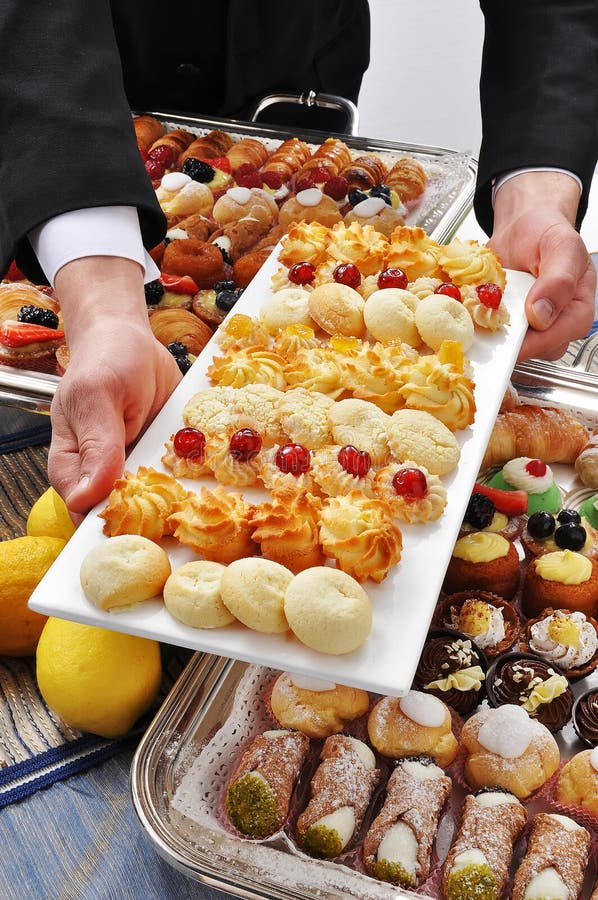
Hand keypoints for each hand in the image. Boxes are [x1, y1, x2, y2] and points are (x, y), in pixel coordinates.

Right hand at [48, 256, 180, 517]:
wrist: (129, 339)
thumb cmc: (105, 362)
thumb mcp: (98, 397)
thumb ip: (96, 448)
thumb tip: (85, 499)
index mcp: (74, 463)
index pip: (86, 509)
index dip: (111, 522)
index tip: (143, 528)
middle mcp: (104, 471)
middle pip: (125, 512)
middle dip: (154, 516)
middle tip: (182, 511)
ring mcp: (137, 466)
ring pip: (158, 499)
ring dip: (181, 498)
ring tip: (203, 493)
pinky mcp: (163, 457)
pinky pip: (181, 476)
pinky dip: (197, 475)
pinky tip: (211, 472)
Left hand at [489, 171, 594, 361]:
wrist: (522, 225)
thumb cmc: (547, 232)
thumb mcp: (560, 246)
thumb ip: (559, 280)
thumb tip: (542, 314)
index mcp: (576, 310)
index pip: (559, 339)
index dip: (535, 344)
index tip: (513, 341)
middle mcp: (552, 324)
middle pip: (532, 350)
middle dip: (507, 345)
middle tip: (483, 330)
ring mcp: (526, 326)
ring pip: (508, 347)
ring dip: (488, 336)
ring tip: (472, 319)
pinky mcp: (503, 322)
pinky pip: (490, 334)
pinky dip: (476, 326)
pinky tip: (465, 315)